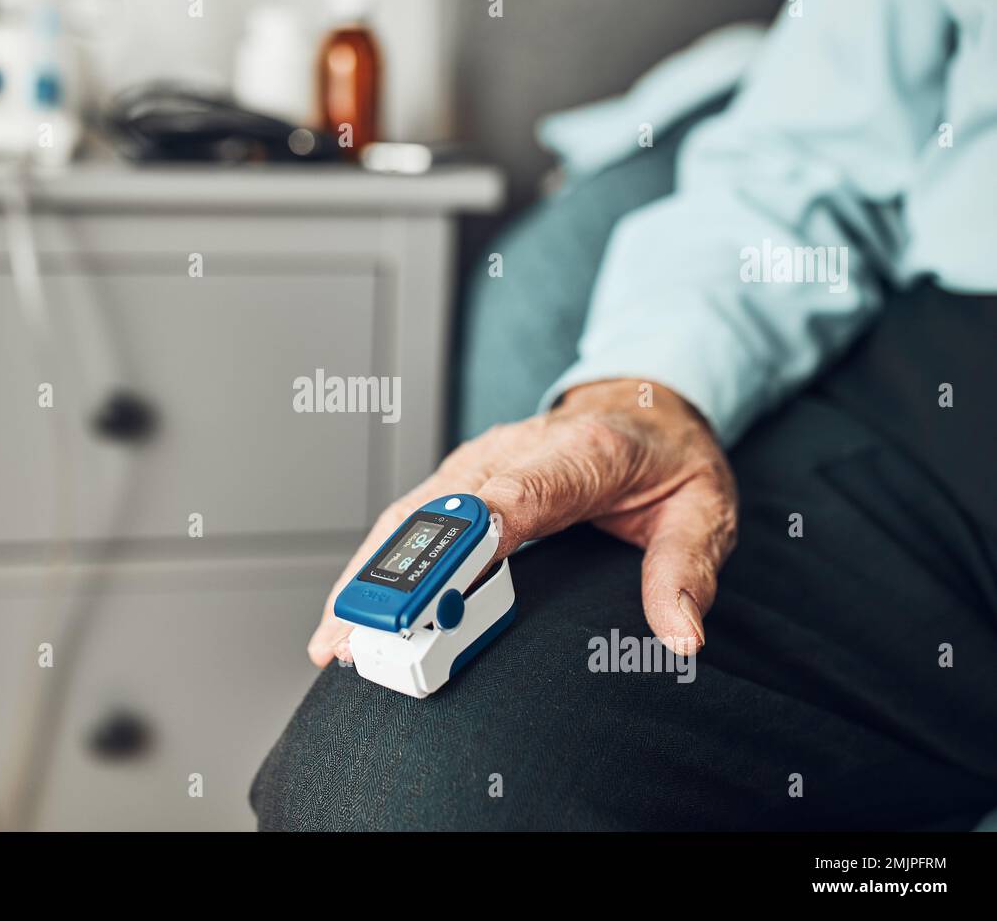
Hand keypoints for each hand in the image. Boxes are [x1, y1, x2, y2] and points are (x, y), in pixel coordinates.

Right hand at [307, 379, 737, 665]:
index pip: (523, 493)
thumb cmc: (668, 457)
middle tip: (365, 636)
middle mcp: (518, 450)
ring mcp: (479, 461)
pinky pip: (408, 519)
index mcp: (584, 452)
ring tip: (336, 638)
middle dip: (401, 576)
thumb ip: (686, 572)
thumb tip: (681, 637)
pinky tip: (349, 607)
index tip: (444, 583)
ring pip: (412, 516)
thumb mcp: (705, 511)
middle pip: (446, 512)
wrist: (642, 403)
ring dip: (370, 576)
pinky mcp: (459, 476)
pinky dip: (374, 563)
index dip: (477, 536)